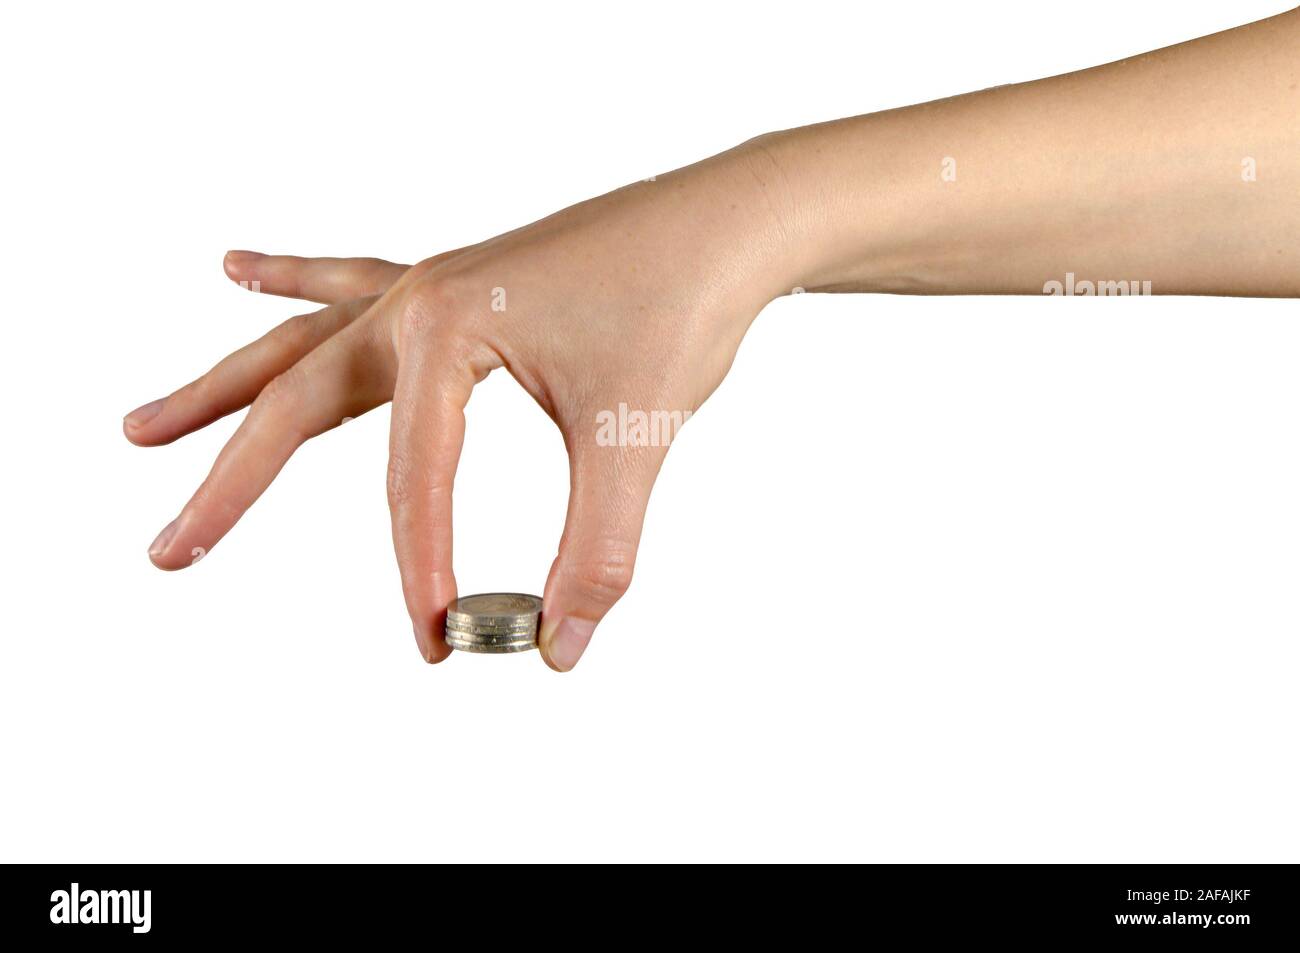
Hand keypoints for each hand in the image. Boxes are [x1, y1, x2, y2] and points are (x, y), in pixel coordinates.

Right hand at [124, 142, 800, 669]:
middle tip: (170, 550)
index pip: (413, 474)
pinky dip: (294, 283)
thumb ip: (597, 550)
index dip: (418, 567)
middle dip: (230, 480)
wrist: (727, 222)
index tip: (434, 641)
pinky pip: (353, 288)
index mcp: (448, 327)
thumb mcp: (632, 435)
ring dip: (226, 388)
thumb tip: (563, 649)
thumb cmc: (680, 304)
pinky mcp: (458, 289)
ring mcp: (433, 287)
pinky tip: (237, 269)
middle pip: (296, 397)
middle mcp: (420, 300)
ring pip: (304, 345)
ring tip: (145, 428)